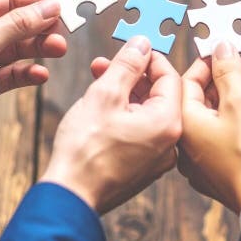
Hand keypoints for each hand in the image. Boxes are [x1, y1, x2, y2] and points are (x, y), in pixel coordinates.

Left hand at [0, 0, 66, 140]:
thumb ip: (20, 23)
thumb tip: (49, 7)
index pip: (11, 0)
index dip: (37, 4)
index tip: (60, 8)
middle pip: (19, 25)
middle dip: (42, 29)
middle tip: (61, 34)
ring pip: (19, 49)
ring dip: (39, 49)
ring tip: (57, 50)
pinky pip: (14, 74)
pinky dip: (28, 73)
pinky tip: (39, 75)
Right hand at [39, 37, 181, 213]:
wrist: (69, 197)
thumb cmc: (85, 149)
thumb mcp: (105, 94)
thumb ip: (127, 64)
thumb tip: (141, 44)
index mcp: (168, 123)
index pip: (169, 76)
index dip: (149, 58)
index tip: (131, 49)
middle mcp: (170, 142)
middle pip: (159, 94)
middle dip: (132, 75)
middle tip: (107, 64)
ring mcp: (157, 157)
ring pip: (147, 112)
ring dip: (125, 93)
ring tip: (98, 81)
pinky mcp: (143, 167)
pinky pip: (141, 131)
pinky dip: (125, 114)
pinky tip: (102, 107)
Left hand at [178, 42, 240, 212]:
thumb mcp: (240, 101)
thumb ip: (228, 71)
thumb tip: (221, 47)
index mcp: (183, 122)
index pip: (187, 80)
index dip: (209, 61)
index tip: (226, 49)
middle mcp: (186, 142)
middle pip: (202, 97)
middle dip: (228, 77)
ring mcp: (200, 159)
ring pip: (215, 115)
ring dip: (237, 95)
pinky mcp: (216, 170)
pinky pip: (222, 134)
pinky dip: (238, 117)